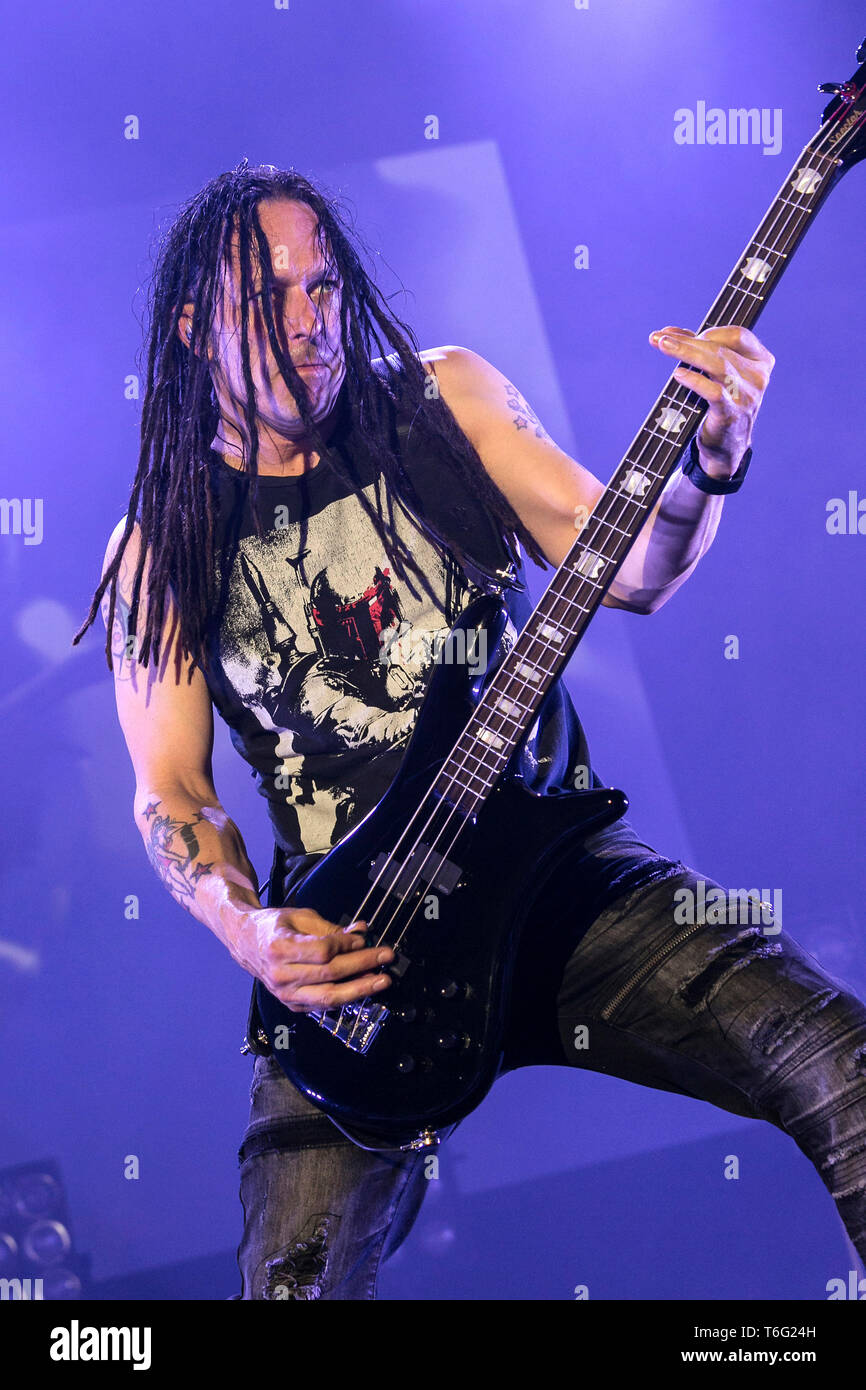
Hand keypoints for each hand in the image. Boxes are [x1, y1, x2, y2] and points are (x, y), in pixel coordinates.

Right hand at [238, 904, 393, 1012]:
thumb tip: (360, 934)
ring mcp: (285, 993)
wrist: (246, 942)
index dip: (347, 945)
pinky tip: (362, 989)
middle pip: (330, 974)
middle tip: (385, 957)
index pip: (323, 951)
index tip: (364, 939)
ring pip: (329, 996)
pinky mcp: (291, 1004)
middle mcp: (280, 974)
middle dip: (363, 965)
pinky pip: (323, 1005)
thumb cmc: (273, 927)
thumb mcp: (300, 917)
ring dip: (360, 989)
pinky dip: (345, 997)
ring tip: (381, 981)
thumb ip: (330, 928)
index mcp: (279, 947)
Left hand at [650, 325, 774, 478]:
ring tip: (664, 347)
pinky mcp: (731, 413)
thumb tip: (669, 333)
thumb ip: (698, 351)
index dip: (707, 331)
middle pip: (721, 349)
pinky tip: (678, 374)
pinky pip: (712, 391)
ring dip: (687, 353)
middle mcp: (758, 376)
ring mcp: (747, 395)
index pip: (737, 335)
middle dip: (688, 342)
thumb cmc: (720, 405)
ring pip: (717, 365)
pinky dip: (694, 380)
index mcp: (760, 361)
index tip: (675, 335)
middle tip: (661, 339)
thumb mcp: (716, 374)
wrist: (726, 447)